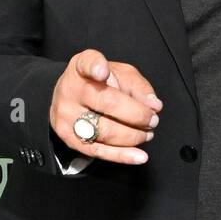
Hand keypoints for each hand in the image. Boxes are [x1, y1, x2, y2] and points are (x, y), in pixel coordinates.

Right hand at [50, 48, 161, 164]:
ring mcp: (66, 116)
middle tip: (152, 120)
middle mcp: (70, 91)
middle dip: (137, 114)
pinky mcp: (69, 138)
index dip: (95, 67)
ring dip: (133, 136)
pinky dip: (122, 156)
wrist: (70, 99)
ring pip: (105, 131)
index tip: (103, 71)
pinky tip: (139, 156)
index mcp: (81, 68)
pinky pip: (99, 151)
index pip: (87, 64)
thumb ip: (138, 86)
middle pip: (107, 103)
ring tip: (147, 133)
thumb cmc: (99, 83)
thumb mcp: (120, 74)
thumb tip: (154, 106)